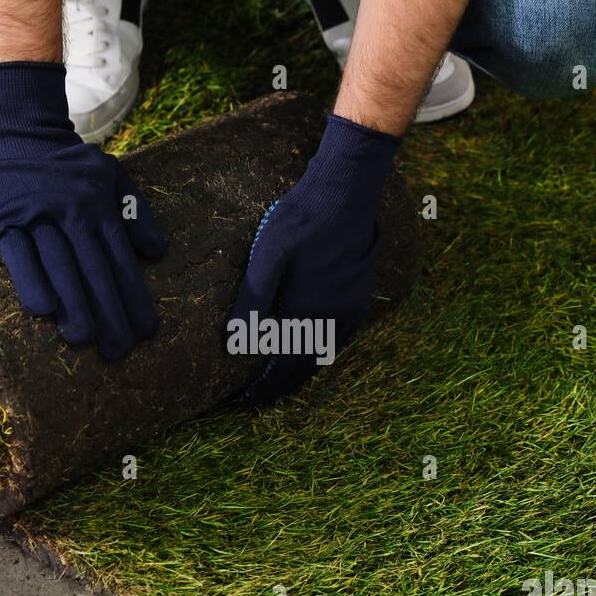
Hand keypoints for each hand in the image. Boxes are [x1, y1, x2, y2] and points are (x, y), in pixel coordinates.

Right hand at [0, 62, 165, 359]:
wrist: (19, 130)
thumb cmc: (70, 165)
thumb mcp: (112, 177)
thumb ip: (137, 213)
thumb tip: (158, 252)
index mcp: (99, 206)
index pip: (121, 260)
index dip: (134, 297)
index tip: (145, 332)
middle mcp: (72, 211)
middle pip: (94, 270)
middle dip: (109, 312)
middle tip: (118, 350)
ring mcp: (37, 214)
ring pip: (60, 265)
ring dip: (73, 304)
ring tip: (84, 339)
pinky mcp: (5, 218)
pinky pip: (19, 254)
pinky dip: (31, 281)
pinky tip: (44, 310)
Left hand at [228, 114, 400, 404]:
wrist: (345, 193)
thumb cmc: (301, 220)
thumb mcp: (267, 256)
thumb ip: (252, 300)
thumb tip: (235, 343)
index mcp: (308, 314)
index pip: (284, 367)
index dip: (264, 388)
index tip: (245, 402)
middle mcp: (333, 319)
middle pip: (306, 368)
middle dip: (281, 386)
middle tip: (258, 398)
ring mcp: (351, 308)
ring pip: (325, 354)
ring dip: (302, 370)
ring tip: (281, 380)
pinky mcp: (360, 295)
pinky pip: (342, 336)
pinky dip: (322, 350)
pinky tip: (312, 346)